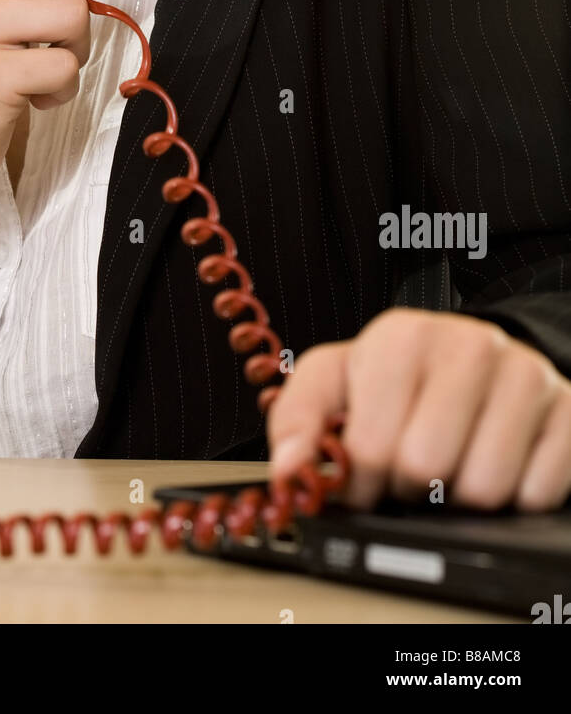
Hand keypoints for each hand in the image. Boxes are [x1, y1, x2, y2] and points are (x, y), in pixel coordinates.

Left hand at [266, 307, 570, 510]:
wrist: (474, 356)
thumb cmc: (397, 376)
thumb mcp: (335, 381)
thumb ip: (296, 420)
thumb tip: (291, 470)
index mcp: (401, 336)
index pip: (370, 447)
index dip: (360, 481)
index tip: (363, 476)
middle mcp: (468, 343)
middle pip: (425, 468)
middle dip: (410, 487)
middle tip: (411, 470)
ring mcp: (524, 373)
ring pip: (484, 488)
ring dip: (460, 498)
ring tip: (452, 465)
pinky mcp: (567, 407)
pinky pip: (538, 491)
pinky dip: (514, 498)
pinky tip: (497, 464)